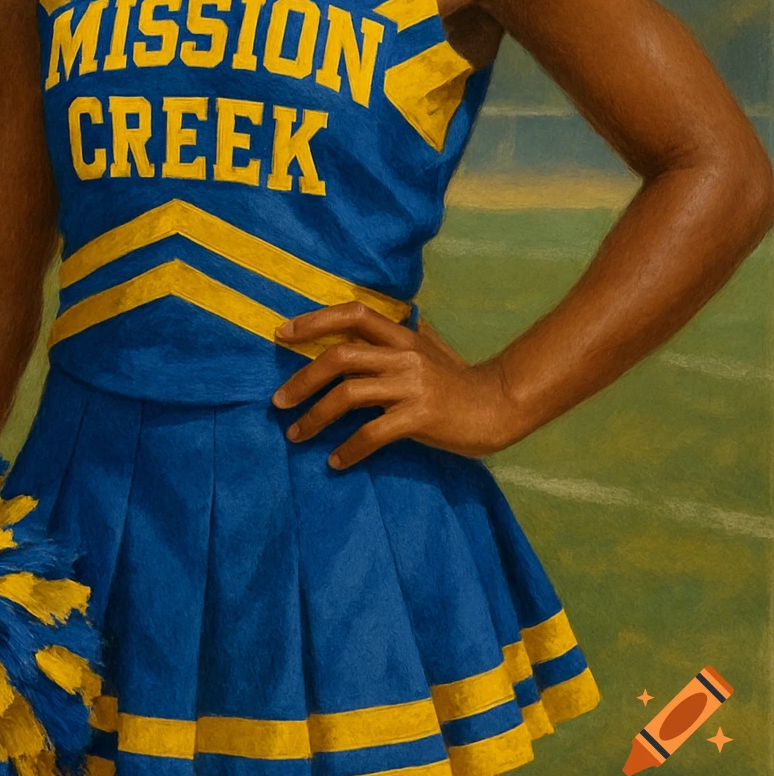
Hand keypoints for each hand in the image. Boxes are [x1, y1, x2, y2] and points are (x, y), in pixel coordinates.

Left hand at [271, 304, 514, 468]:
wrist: (498, 406)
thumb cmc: (458, 381)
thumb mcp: (427, 351)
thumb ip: (396, 341)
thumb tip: (366, 333)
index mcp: (402, 336)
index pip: (354, 314)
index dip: (315, 320)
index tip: (282, 334)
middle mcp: (403, 355)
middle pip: (340, 356)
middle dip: (303, 378)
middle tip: (278, 401)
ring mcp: (412, 385)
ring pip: (349, 394)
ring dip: (315, 417)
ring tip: (296, 435)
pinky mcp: (419, 417)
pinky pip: (372, 433)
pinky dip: (348, 449)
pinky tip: (335, 461)